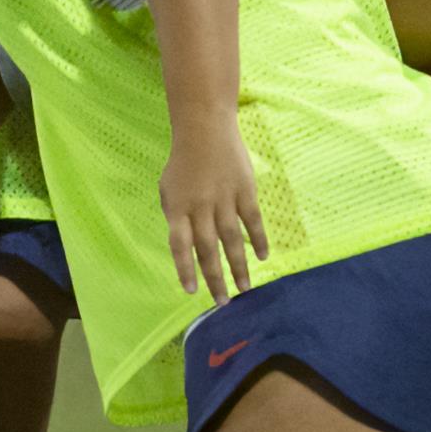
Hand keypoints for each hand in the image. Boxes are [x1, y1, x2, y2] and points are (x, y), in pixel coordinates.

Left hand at [160, 118, 268, 303]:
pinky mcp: (245, 191)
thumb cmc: (183, 162)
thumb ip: (176, 218)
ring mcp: (224, 200)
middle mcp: (200, 207)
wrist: (205, 129)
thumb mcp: (168, 189)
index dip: (185, 269)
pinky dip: (258, 239)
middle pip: (208, 249)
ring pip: (232, 240)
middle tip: (223, 302)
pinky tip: (262, 257)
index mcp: (178, 208)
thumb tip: (187, 247)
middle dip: (215, 278)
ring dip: (239, 266)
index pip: (180, 245)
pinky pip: (252, 220)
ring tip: (245, 288)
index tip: (192, 291)